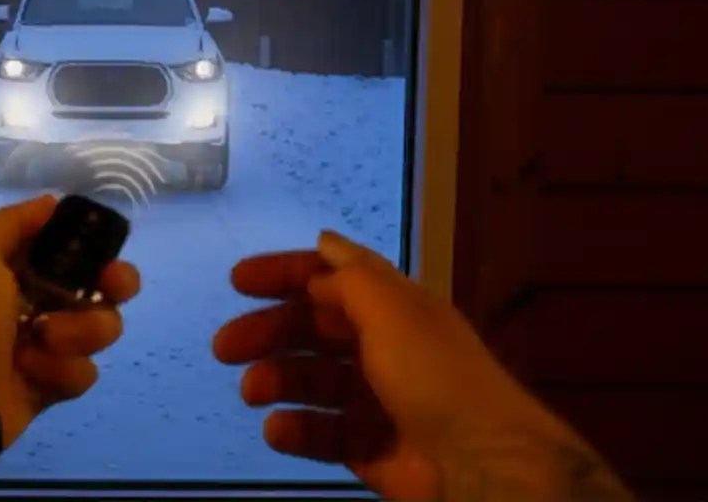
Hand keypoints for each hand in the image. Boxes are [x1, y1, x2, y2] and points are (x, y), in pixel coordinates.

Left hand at [0, 195, 139, 447]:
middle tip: (110, 288)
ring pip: (101, 328)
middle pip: (102, 285)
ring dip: (77, 332)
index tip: (105, 246)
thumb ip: (14, 221)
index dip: (96, 244)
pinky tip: (31, 373)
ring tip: (42, 340)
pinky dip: (60, 372)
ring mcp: (48, 345)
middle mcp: (36, 301)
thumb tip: (52, 203)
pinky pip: (83, 372)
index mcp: (16, 267)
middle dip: (115, 284)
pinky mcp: (54, 384)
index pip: (72, 246)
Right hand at [213, 231, 630, 500]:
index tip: (238, 281)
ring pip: (314, 384)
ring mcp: (378, 403)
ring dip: (277, 381)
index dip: (286, 274)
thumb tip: (323, 243)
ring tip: (251, 391)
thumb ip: (350, 277)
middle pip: (315, 331)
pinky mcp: (370, 450)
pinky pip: (324, 435)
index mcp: (395, 309)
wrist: (482, 464)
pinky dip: (297, 431)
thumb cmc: (434, 375)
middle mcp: (386, 350)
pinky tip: (277, 430)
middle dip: (269, 333)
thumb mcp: (391, 310)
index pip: (333, 279)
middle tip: (225, 347)